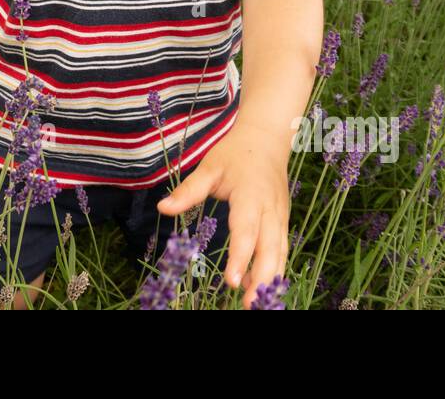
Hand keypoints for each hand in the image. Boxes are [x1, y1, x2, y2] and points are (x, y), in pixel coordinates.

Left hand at [155, 122, 290, 308]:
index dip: (240, 257)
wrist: (267, 139)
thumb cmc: (236, 154)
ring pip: (280, 253)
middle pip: (270, 249)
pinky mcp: (282, 222)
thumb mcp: (209, 167)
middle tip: (248, 305)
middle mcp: (270, 210)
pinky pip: (281, 249)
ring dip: (270, 279)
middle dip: (261, 279)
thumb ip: (189, 190)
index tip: (231, 281)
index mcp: (251, 196)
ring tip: (254, 303)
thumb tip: (163, 209)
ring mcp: (280, 217)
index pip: (246, 231)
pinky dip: (273, 270)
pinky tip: (256, 287)